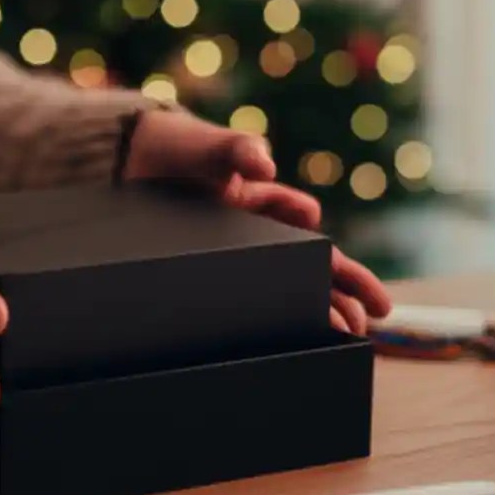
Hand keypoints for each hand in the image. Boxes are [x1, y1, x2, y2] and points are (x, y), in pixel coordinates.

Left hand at [124, 111, 391, 333]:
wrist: (123, 159)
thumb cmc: (179, 148)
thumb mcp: (213, 147)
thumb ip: (239, 151)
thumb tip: (264, 165)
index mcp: (267, 209)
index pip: (317, 246)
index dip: (347, 273)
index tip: (371, 299)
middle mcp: (253, 237)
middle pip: (306, 276)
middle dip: (338, 303)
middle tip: (362, 332)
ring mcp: (226, 255)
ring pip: (275, 292)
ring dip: (302, 317)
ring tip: (328, 345)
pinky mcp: (197, 269)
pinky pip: (232, 301)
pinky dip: (252, 323)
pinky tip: (267, 347)